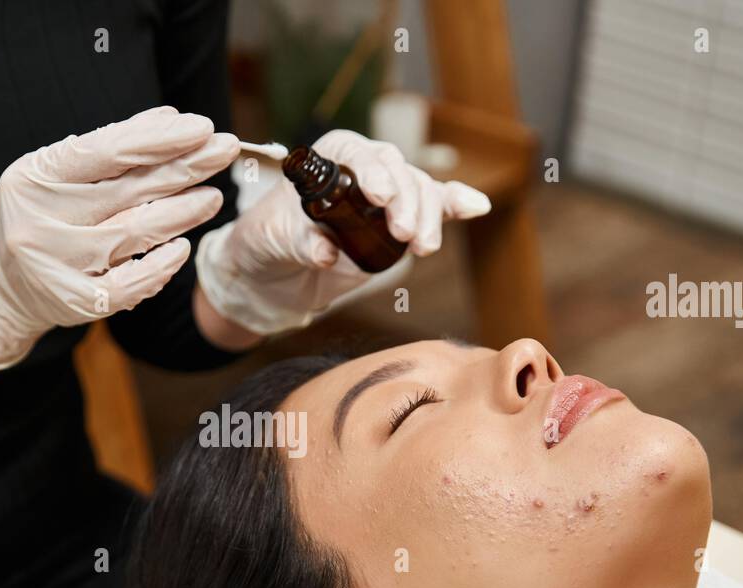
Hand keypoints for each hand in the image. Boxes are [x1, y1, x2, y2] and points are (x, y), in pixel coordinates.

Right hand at [0, 106, 238, 368]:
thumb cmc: (38, 215)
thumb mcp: (55, 173)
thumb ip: (109, 148)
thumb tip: (170, 119)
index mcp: (33, 177)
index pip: (104, 151)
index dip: (157, 139)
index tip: (201, 127)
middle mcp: (40, 220)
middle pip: (126, 190)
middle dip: (184, 168)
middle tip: (224, 151)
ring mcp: (56, 264)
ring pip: (133, 234)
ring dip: (181, 214)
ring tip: (213, 197)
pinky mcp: (73, 301)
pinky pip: (128, 286)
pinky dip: (160, 267)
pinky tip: (182, 248)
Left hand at [195, 128, 490, 335]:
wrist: (273, 277)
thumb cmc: (267, 244)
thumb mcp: (273, 240)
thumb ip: (300, 241)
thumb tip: (326, 252)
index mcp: (330, 159)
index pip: (360, 156)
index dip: (375, 173)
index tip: (378, 197)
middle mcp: (363, 170)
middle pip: (399, 172)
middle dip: (407, 201)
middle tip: (404, 234)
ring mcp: (386, 198)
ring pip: (420, 192)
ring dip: (430, 215)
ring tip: (424, 246)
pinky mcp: (398, 225)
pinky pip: (434, 208)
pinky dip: (454, 206)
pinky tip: (475, 207)